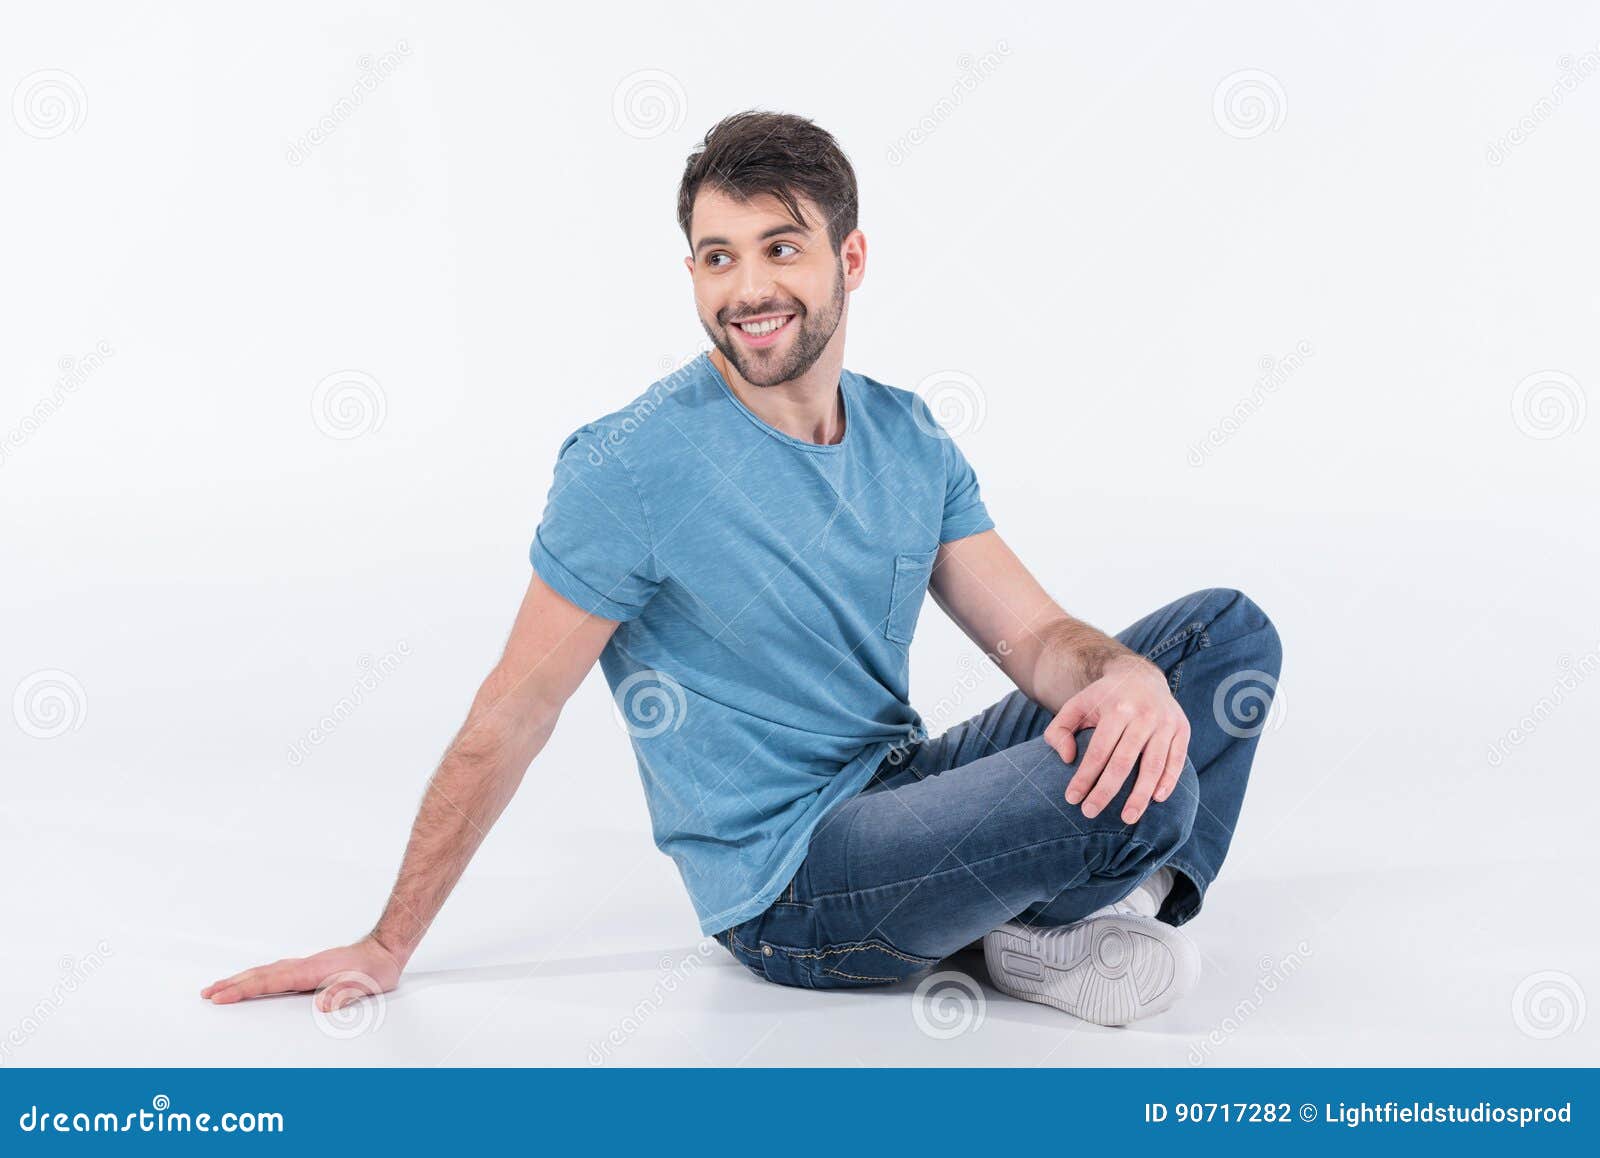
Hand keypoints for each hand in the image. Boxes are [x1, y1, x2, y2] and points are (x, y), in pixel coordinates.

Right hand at [200, 934, 404, 1010]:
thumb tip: (321, 1005)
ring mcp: (305, 966)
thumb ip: (343, 994)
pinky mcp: (309, 969)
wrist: (385, 951)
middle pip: (260, 975)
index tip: (220, 995)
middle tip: (207, 993)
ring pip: (266, 972)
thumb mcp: (364, 984)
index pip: (270, 981)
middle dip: (232, 984)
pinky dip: (258, 977)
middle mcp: (303, 966)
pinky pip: (276, 973)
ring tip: (220, 987)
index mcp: (310, 971)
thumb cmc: (375, 969)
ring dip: (242, 979)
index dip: (243, 989)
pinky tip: (254, 982)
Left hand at [1043, 654, 1189, 823]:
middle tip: (1090, 813)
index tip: (1072, 799)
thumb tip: (1067, 759)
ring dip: (1140, 795)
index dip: (1085, 777)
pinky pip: (1176, 760)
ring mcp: (1166, 722)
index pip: (1099, 750)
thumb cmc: (1103, 698)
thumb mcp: (1076, 705)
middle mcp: (1144, 715)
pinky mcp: (1182, 729)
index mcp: (1116, 708)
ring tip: (1127, 818)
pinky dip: (1168, 781)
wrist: (1140, 675)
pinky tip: (1156, 800)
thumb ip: (1059, 730)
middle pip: (1124, 761)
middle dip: (1106, 791)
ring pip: (1154, 765)